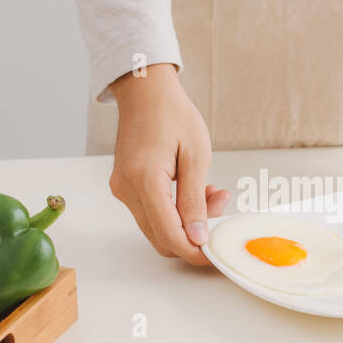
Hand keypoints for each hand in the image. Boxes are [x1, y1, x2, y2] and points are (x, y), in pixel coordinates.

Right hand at [108, 64, 228, 265]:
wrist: (146, 91)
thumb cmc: (173, 113)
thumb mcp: (196, 156)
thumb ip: (195, 201)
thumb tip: (197, 237)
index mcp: (144, 180)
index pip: (169, 235)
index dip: (194, 251)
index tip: (216, 251)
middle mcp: (126, 189)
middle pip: (161, 238)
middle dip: (194, 235)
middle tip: (220, 207)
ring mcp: (122, 188)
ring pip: (156, 227)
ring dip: (186, 222)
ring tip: (211, 194)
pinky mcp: (124, 186)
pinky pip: (150, 213)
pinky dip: (173, 212)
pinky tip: (192, 192)